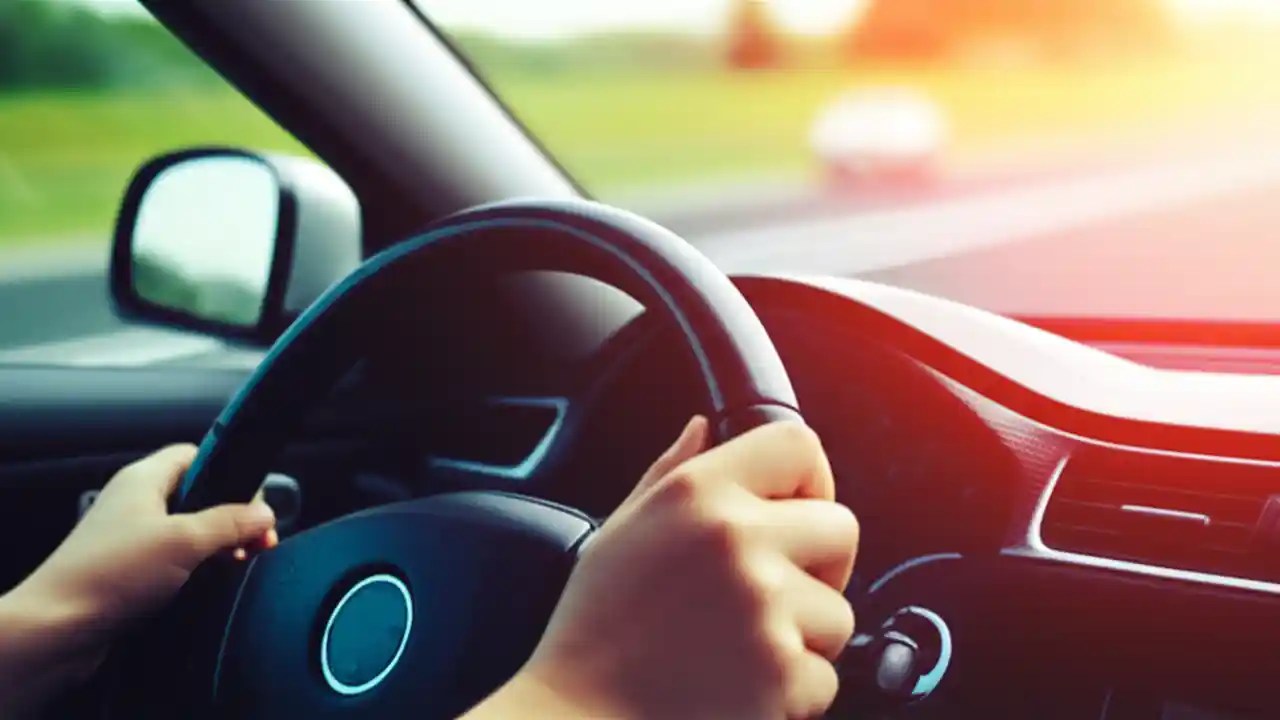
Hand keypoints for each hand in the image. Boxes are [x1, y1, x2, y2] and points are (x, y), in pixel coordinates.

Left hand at [0, 444, 278, 716]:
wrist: (58, 627)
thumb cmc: (111, 573)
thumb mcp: (184, 540)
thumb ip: (230, 522)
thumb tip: (265, 513)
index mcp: (144, 479)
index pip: (197, 454)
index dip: (231, 472)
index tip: (255, 501)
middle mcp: (137, 502)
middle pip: (200, 494)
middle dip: (232, 516)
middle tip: (255, 539)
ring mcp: (133, 537)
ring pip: (191, 529)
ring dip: (219, 544)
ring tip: (238, 562)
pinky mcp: (131, 569)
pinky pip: (176, 558)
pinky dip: (199, 566)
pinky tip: (211, 582)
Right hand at [471, 417, 858, 719]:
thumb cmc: (595, 634)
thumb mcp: (618, 533)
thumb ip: (669, 472)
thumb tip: (704, 426)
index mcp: (694, 493)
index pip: (797, 445)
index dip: (810, 480)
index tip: (796, 511)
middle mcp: (734, 536)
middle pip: (840, 526)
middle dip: (819, 566)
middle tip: (771, 597)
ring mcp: (762, 603)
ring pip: (839, 611)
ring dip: (804, 638)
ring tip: (738, 653)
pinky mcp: (781, 668)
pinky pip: (825, 675)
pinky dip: (793, 694)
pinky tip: (737, 690)